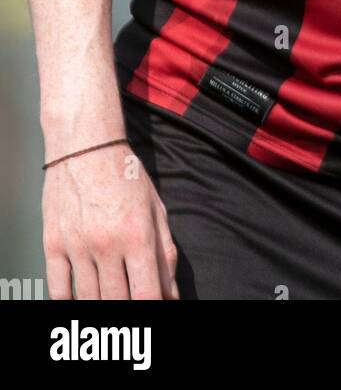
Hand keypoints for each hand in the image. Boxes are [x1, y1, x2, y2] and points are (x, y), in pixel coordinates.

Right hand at [42, 141, 179, 299]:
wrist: (85, 146)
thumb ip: (165, 254)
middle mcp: (107, 244)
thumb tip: (171, 294)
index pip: (147, 294)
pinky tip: (81, 298)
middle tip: (130, 296)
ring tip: (110, 296)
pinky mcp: (53, 244)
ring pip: (89, 299)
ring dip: (101, 305)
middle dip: (128, 310)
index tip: (154, 307)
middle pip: (117, 301)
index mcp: (137, 235)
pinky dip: (69, 301)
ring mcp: (77, 246)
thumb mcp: (156, 209)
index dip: (153, 308)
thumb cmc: (125, 175)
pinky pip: (58, 289)